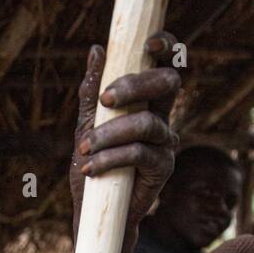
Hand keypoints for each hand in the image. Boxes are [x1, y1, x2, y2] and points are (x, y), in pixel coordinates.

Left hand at [69, 34, 179, 233]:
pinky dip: (110, 158)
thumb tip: (97, 50)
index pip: (163, 64)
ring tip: (85, 149)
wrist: (92, 210)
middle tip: (106, 100)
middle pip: (168, 83)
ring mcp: (165, 143)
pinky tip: (90, 168)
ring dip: (110, 134)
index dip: (166, 46)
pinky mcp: (163, 168)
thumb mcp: (86, 124)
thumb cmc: (91, 163)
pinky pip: (139, 153)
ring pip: (147, 123)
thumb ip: (91, 91)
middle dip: (136, 85)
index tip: (149, 42)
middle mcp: (161, 117)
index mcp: (146, 100)